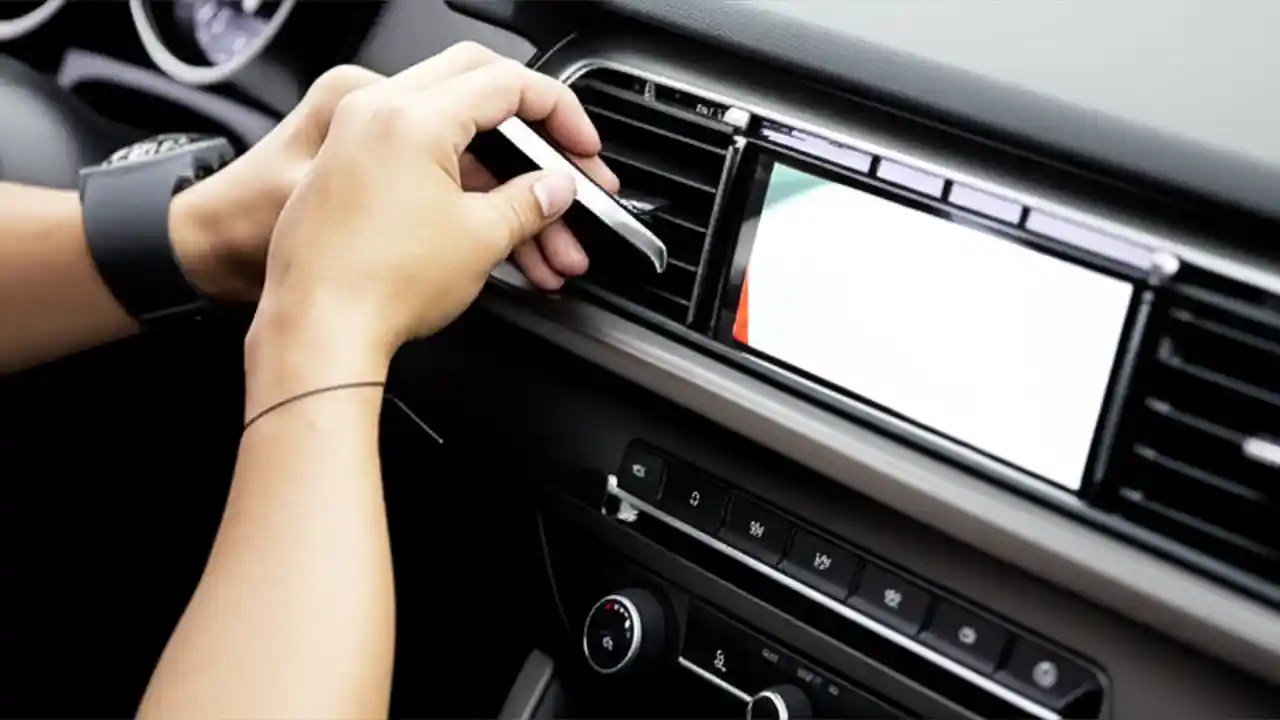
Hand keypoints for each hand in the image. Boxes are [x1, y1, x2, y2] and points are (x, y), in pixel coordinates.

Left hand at [243, 48, 608, 411]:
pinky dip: (461, 191)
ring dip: (503, 182)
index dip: (560, 113)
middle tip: (565, 165)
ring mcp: (355, 143)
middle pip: (477, 90)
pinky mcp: (346, 177)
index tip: (583, 148)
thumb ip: (529, 203)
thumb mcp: (481, 238)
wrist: (315, 333)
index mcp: (412, 116)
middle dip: (533, 133)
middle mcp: (375, 115)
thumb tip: (554, 189)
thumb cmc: (376, 286)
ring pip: (451, 138)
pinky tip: (498, 236)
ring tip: (545, 240)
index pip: (507, 83)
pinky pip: (416, 162)